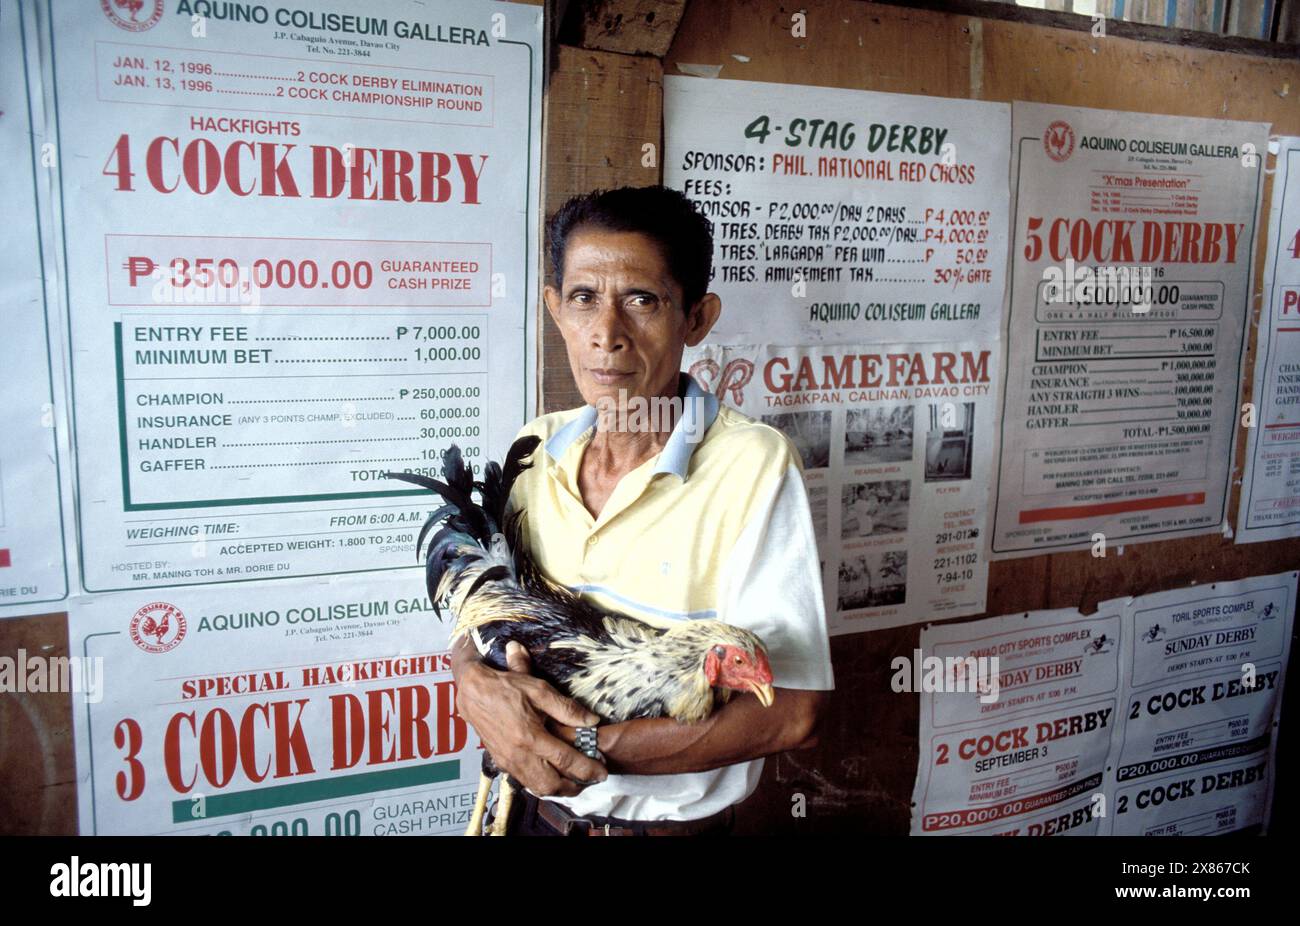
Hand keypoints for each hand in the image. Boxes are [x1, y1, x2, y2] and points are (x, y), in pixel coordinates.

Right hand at [451, 639, 608, 796]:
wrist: (473, 692)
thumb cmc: (506, 687)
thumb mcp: (539, 690)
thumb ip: (566, 708)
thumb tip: (591, 721)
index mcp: (530, 736)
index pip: (565, 760)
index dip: (586, 768)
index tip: (601, 770)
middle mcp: (519, 754)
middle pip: (552, 784)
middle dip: (575, 786)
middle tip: (591, 779)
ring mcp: (509, 761)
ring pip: (538, 788)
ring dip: (559, 788)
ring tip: (575, 780)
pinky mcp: (502, 762)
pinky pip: (525, 781)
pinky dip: (542, 784)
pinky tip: (553, 774)